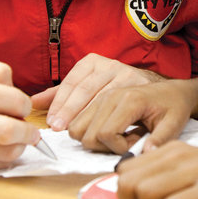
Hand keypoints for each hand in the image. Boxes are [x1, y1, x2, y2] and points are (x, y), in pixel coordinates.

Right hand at [0, 58, 39, 171]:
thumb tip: (19, 98)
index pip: (15, 100)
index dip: (25, 105)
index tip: (22, 107)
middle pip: (10, 131)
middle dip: (28, 132)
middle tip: (30, 132)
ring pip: (7, 152)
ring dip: (19, 146)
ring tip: (14, 138)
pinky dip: (3, 157)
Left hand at [31, 53, 161, 130]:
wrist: (163, 92)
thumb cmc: (119, 91)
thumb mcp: (89, 88)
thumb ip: (63, 94)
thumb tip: (34, 102)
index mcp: (94, 63)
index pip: (72, 82)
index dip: (61, 103)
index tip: (52, 122)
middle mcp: (110, 66)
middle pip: (85, 90)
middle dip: (70, 111)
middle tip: (59, 129)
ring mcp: (127, 74)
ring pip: (103, 99)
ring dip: (90, 119)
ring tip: (79, 135)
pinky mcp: (141, 87)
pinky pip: (122, 106)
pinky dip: (112, 122)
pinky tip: (104, 134)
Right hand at [67, 80, 197, 153]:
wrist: (173, 91)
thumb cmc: (174, 108)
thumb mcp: (174, 124)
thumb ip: (161, 140)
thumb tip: (146, 154)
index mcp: (130, 100)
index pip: (106, 133)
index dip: (120, 148)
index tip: (138, 143)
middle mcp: (110, 96)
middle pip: (88, 135)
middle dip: (107, 147)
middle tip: (130, 140)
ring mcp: (101, 98)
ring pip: (78, 130)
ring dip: (97, 141)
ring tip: (122, 135)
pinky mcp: (98, 101)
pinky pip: (79, 124)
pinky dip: (92, 134)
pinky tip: (114, 132)